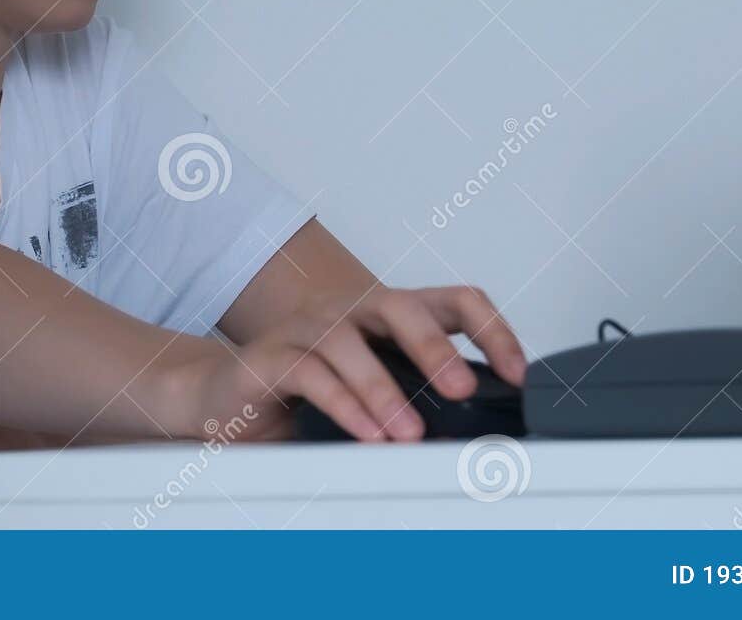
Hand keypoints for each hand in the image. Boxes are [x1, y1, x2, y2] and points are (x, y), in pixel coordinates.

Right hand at [177, 284, 527, 443]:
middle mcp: (352, 312)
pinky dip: (343, 405)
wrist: (224, 397)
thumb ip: (415, 404)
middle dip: (436, 350)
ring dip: (385, 390)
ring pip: (352, 343)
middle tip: (461, 390)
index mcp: (388, 317)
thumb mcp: (372, 398)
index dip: (491, 330)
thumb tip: (471, 439)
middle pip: (401, 308)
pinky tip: (365, 433)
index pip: (453, 301)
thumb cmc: (304, 395)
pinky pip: (312, 374)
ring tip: (409, 433)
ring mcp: (310, 328)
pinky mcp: (273, 357)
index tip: (517, 372)